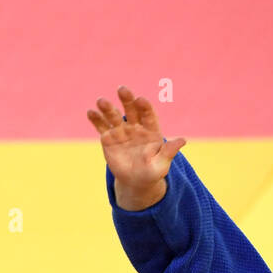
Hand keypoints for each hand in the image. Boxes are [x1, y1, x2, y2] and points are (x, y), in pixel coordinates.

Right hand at [86, 85, 186, 210]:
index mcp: (150, 130)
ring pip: (114, 116)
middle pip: (131, 109)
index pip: (148, 114)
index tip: (140, 100)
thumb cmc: (151, 173)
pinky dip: (96, 119)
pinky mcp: (108, 138)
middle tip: (122, 90)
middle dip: (127, 99)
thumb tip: (182, 141)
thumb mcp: (161, 165)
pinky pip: (102, 126)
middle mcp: (135, 127)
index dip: (144, 107)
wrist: (135, 182)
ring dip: (107, 108)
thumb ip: (169, 152)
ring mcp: (121, 131)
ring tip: (101, 101)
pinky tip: (90, 112)